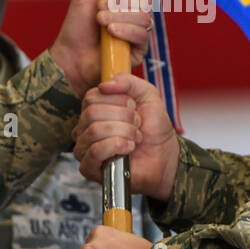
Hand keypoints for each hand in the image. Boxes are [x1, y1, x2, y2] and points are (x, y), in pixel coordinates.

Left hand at [48, 0, 154, 97]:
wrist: (71, 56)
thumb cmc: (77, 27)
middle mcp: (134, 14)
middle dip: (121, 1)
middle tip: (99, 8)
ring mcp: (137, 32)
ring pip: (144, 16)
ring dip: (121, 16)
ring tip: (100, 20)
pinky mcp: (138, 50)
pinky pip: (143, 35)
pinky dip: (127, 30)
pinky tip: (111, 31)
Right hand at [73, 72, 178, 201]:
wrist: (165, 154)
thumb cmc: (154, 127)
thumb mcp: (147, 94)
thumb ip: (128, 81)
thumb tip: (104, 85)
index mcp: (94, 109)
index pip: (91, 97)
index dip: (117, 100)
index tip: (133, 107)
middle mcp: (85, 127)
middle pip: (92, 113)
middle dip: (124, 117)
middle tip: (137, 125)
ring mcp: (84, 148)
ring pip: (94, 130)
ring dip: (124, 132)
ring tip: (135, 138)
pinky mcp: (89, 167)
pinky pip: (95, 151)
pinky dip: (117, 146)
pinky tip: (129, 148)